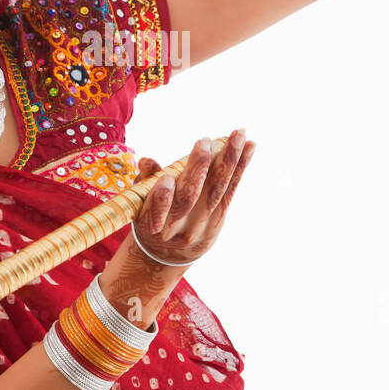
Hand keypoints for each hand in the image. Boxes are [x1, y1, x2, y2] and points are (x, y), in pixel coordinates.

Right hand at [129, 128, 255, 265]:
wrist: (168, 255)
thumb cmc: (150, 217)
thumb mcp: (139, 204)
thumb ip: (144, 181)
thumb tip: (146, 161)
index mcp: (151, 224)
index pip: (156, 211)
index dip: (162, 198)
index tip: (166, 180)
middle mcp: (178, 228)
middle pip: (189, 198)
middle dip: (198, 168)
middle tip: (204, 141)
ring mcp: (201, 225)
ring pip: (216, 191)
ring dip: (229, 161)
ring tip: (238, 135)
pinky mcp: (219, 220)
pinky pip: (230, 191)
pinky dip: (240, 167)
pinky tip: (249, 146)